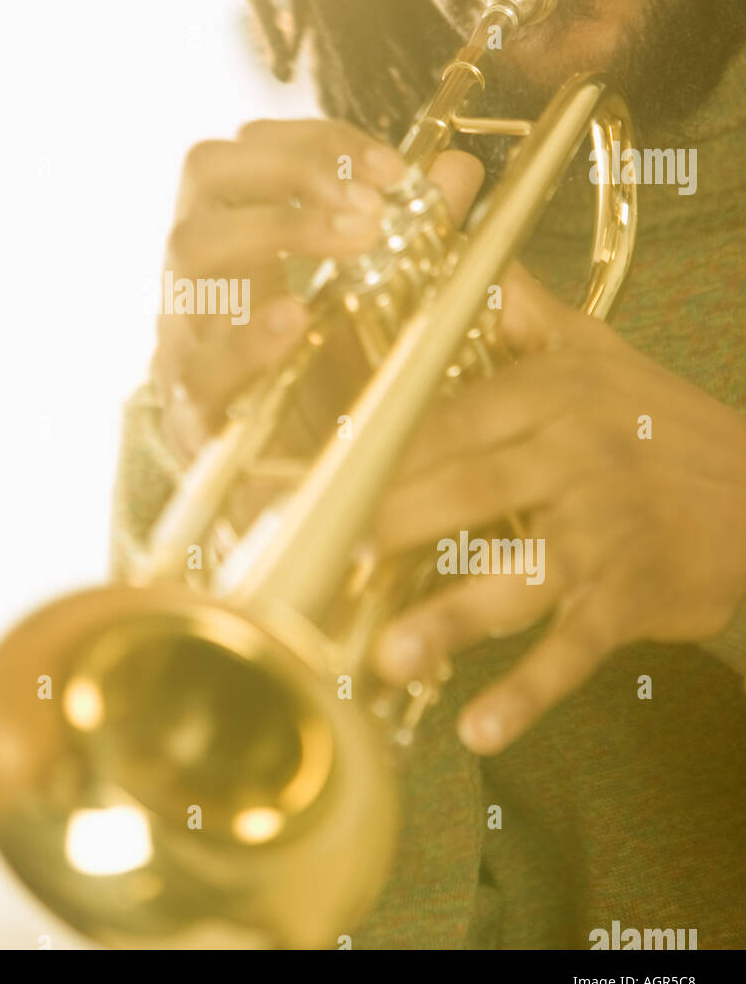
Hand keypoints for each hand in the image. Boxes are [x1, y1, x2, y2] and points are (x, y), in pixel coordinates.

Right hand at [152, 118, 483, 462]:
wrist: (283, 498)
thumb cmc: (321, 384)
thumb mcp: (372, 304)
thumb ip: (411, 234)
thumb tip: (459, 167)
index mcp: (234, 236)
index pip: (246, 148)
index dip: (312, 141)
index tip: (392, 168)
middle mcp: (199, 272)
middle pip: (204, 174)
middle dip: (295, 171)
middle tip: (375, 201)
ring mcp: (184, 335)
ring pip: (190, 252)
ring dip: (277, 230)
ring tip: (355, 240)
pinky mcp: (189, 411)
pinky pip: (197, 364)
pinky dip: (245, 338)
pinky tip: (295, 320)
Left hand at [372, 265, 745, 755]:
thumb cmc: (667, 420)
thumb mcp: (601, 351)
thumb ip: (526, 312)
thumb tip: (473, 253)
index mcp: (555, 397)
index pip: (453, 419)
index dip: (383, 449)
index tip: (316, 475)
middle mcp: (577, 457)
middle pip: (472, 488)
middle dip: (397, 523)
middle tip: (326, 555)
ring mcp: (606, 531)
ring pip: (519, 572)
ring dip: (453, 615)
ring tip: (389, 654)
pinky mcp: (633, 595)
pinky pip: (575, 646)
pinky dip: (530, 691)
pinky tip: (480, 730)